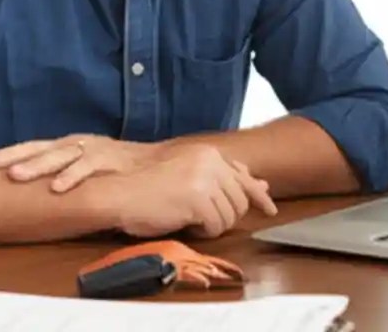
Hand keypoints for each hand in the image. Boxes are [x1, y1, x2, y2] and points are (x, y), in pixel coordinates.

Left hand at [0, 135, 161, 192]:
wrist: (178, 167)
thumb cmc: (134, 178)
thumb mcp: (100, 179)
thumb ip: (78, 184)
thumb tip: (48, 201)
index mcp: (80, 148)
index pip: (41, 148)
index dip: (15, 153)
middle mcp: (87, 145)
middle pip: (44, 146)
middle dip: (15, 154)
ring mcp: (102, 150)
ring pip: (63, 153)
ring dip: (39, 164)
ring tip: (15, 176)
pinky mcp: (118, 160)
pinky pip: (92, 165)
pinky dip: (73, 175)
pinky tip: (57, 187)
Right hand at [92, 144, 278, 238]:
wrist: (117, 193)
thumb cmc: (147, 188)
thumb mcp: (186, 176)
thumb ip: (220, 178)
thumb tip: (258, 184)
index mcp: (208, 154)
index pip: (243, 177)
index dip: (258, 195)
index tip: (270, 208)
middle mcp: (210, 163)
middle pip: (240, 201)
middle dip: (226, 216)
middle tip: (204, 220)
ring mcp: (205, 179)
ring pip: (230, 216)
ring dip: (213, 225)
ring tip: (190, 220)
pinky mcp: (197, 199)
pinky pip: (216, 226)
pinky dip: (203, 232)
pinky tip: (186, 224)